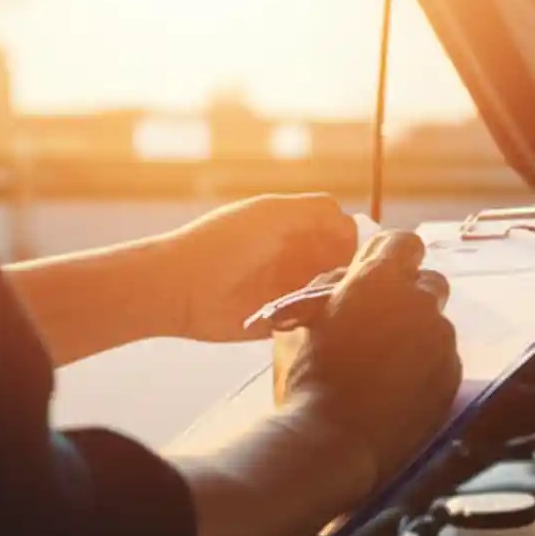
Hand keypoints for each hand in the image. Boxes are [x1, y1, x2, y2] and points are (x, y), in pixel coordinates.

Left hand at [162, 194, 356, 341]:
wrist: (179, 288)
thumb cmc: (224, 243)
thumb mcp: (274, 214)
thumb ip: (318, 213)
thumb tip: (355, 230)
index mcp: (293, 226)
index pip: (342, 230)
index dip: (351, 241)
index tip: (354, 257)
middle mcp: (293, 256)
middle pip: (341, 263)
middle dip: (349, 273)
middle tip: (349, 284)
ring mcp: (286, 289)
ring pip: (331, 293)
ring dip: (335, 298)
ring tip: (334, 304)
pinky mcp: (278, 321)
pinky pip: (312, 322)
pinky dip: (319, 322)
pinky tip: (318, 321)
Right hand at [272, 231, 461, 499]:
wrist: (330, 444)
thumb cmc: (305, 381)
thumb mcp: (301, 323)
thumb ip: (330, 291)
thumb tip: (346, 280)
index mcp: (376, 280)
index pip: (404, 243)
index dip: (392, 258)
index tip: (381, 276)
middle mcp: (417, 302)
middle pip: (430, 282)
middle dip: (411, 297)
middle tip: (385, 324)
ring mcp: (440, 339)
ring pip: (437, 324)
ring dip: (419, 336)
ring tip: (388, 367)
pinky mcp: (452, 374)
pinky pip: (445, 359)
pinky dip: (428, 368)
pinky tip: (401, 390)